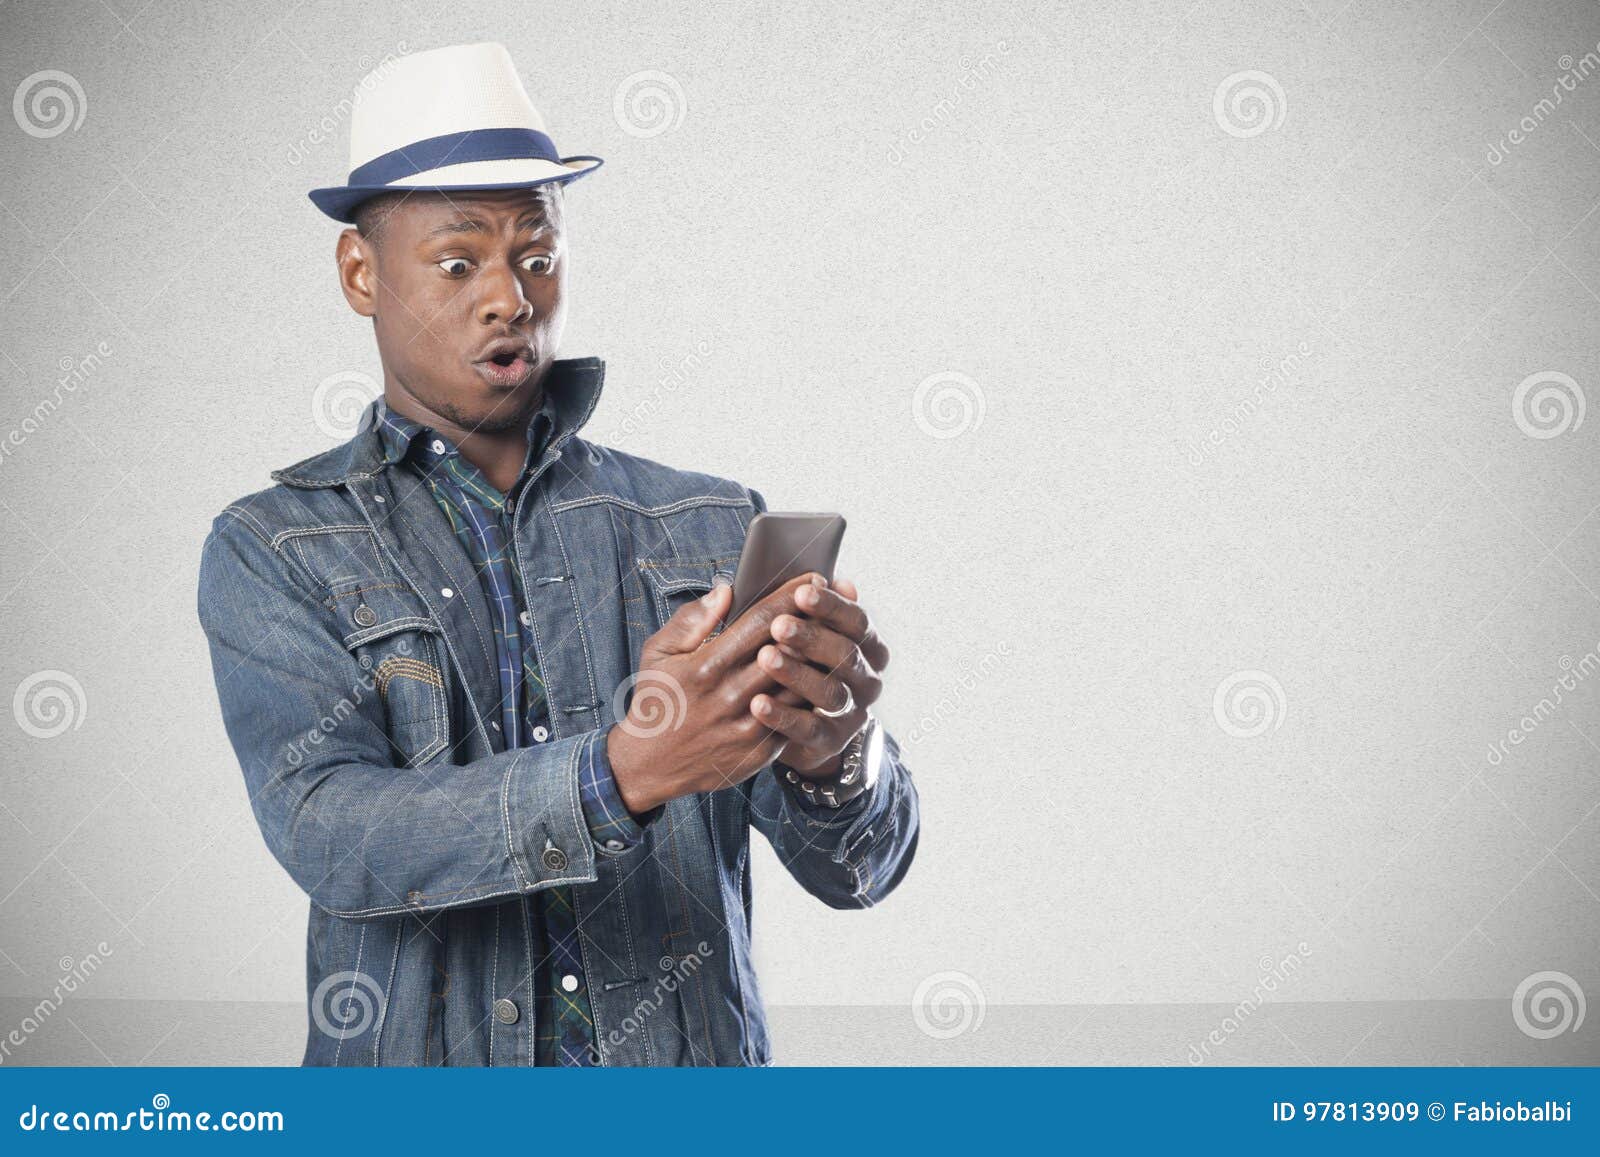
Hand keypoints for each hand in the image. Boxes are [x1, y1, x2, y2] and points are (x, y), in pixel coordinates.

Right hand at [606, 574, 818, 813]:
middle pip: (788, 650)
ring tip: (839, 635)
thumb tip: (725, 589)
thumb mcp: (658, 654)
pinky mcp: (759, 751)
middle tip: (838, 600)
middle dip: (816, 621)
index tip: (814, 577)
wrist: (650, 764)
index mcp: (706, 666)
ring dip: (821, 658)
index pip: (760, 621)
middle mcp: (729, 695)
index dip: (791, 597)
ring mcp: (747, 725)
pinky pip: (796, 717)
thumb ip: (690, 620)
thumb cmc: (658, 699)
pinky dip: (813, 694)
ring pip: (798, 684)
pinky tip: (825, 676)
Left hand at [750, 576, 889, 775]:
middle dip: (812, 638)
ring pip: (831, 692)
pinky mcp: (831, 741)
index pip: (858, 622)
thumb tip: (840, 580)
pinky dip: (783, 717)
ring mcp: (853, 712)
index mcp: (868, 646)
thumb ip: (823, 610)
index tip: (803, 591)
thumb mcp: (814, 636)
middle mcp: (868, 678)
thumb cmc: (805, 665)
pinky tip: (758, 703)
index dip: (832, 606)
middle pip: (847, 655)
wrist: (805, 727)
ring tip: (765, 658)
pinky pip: (809, 729)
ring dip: (797, 674)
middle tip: (779, 625)